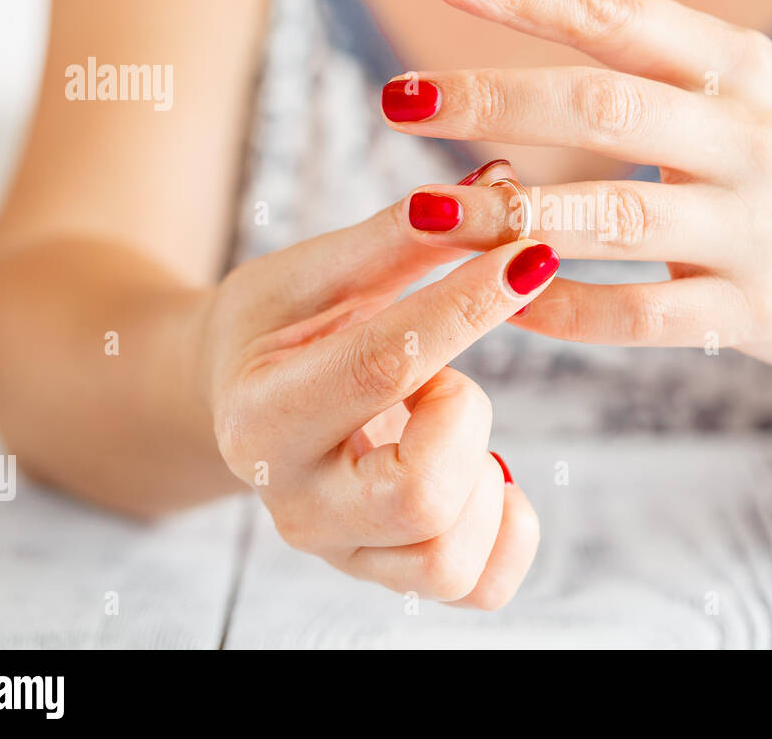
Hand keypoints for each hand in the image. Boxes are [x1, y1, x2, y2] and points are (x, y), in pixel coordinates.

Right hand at [200, 191, 558, 608]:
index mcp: (264, 414)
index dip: (469, 303)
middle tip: (442, 378)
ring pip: (450, 557)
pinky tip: (484, 473)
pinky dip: (506, 529)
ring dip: (480, 473)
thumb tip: (500, 185)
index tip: (533, 251)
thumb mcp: (319, 271)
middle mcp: (296, 504)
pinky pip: (480, 587)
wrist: (238, 397)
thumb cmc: (279, 323)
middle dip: (463, 416)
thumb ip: (402, 236)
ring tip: (442, 422)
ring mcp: (342, 552)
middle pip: (420, 494)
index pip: (385, 364)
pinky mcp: (388, 576)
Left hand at [383, 0, 771, 373]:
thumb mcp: (735, 75)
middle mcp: (749, 136)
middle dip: (492, 100)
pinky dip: (567, 310)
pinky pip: (643, 315)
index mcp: (736, 67)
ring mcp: (757, 228)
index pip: (619, 14)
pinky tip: (507, 301)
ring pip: (613, 218)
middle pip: (604, 109)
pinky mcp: (758, 313)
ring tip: (423, 208)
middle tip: (395, 97)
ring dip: (510, 213)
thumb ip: (634, 9)